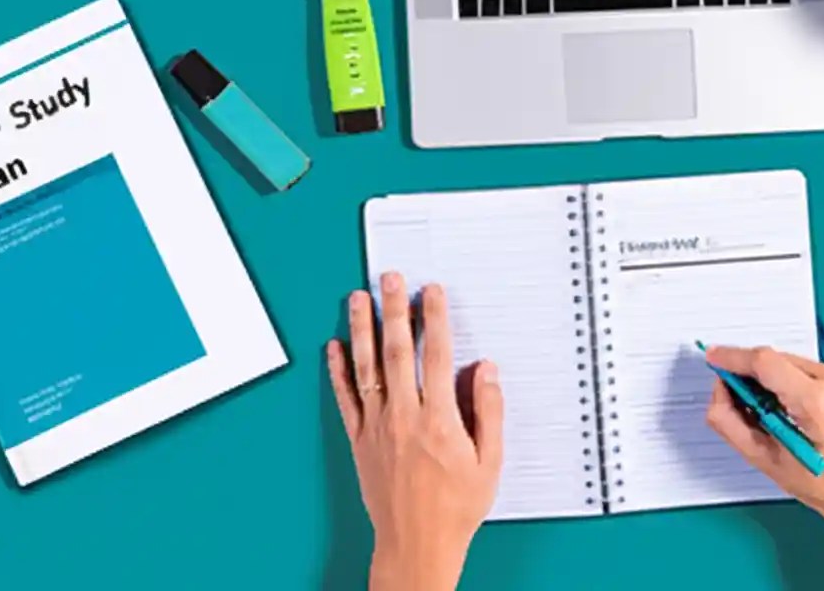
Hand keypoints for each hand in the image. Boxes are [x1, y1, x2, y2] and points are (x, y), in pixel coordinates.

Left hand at [327, 273, 503, 590]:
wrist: (416, 544)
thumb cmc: (455, 508)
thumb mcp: (489, 462)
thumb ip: (489, 412)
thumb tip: (486, 371)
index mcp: (440, 420)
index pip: (436, 356)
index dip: (435, 319)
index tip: (432, 292)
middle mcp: (404, 417)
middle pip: (397, 351)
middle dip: (394, 310)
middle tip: (391, 279)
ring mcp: (377, 427)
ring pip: (367, 367)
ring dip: (362, 329)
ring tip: (358, 298)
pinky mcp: (359, 441)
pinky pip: (346, 399)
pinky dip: (338, 371)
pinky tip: (334, 347)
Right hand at [704, 346, 823, 544]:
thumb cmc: (821, 483)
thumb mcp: (764, 459)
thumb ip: (730, 422)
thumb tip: (718, 392)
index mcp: (816, 401)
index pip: (764, 362)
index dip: (732, 357)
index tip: (712, 359)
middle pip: (773, 359)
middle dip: (746, 371)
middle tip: (731, 397)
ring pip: (784, 362)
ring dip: (764, 378)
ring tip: (760, 411)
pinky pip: (798, 368)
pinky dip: (781, 381)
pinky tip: (780, 407)